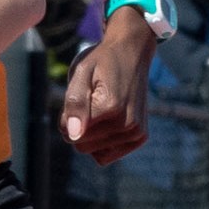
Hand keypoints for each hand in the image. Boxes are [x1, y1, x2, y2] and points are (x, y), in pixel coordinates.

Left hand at [61, 11, 157, 164]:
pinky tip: (109, 122)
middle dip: (80, 129)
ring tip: (102, 109)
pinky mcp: (141, 136)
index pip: (71, 135)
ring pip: (96, 153)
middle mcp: (128, 124)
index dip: (67, 119)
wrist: (132, 53)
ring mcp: (137, 132)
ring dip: (93, 134)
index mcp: (111, 108)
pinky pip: (109, 155)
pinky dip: (103, 142)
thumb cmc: (102, 62)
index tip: (80, 97)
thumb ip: (75, 104)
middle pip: (83, 147)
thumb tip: (73, 135)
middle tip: (91, 103)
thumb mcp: (80, 74)